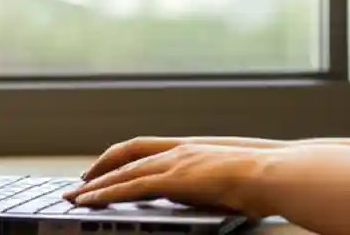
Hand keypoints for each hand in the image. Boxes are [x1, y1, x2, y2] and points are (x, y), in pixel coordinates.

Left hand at [79, 136, 286, 181]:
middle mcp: (179, 149)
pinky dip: (105, 194)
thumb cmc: (264, 179)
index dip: (124, 157)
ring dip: (96, 184)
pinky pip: (130, 187)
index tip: (106, 168)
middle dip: (102, 169)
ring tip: (75, 196)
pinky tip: (90, 201)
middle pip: (128, 156)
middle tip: (81, 183)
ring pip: (124, 172)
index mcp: (192, 148)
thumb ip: (205, 185)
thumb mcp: (229, 180)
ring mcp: (176, 162)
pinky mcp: (173, 179)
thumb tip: (196, 196)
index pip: (147, 148)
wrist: (274, 173)